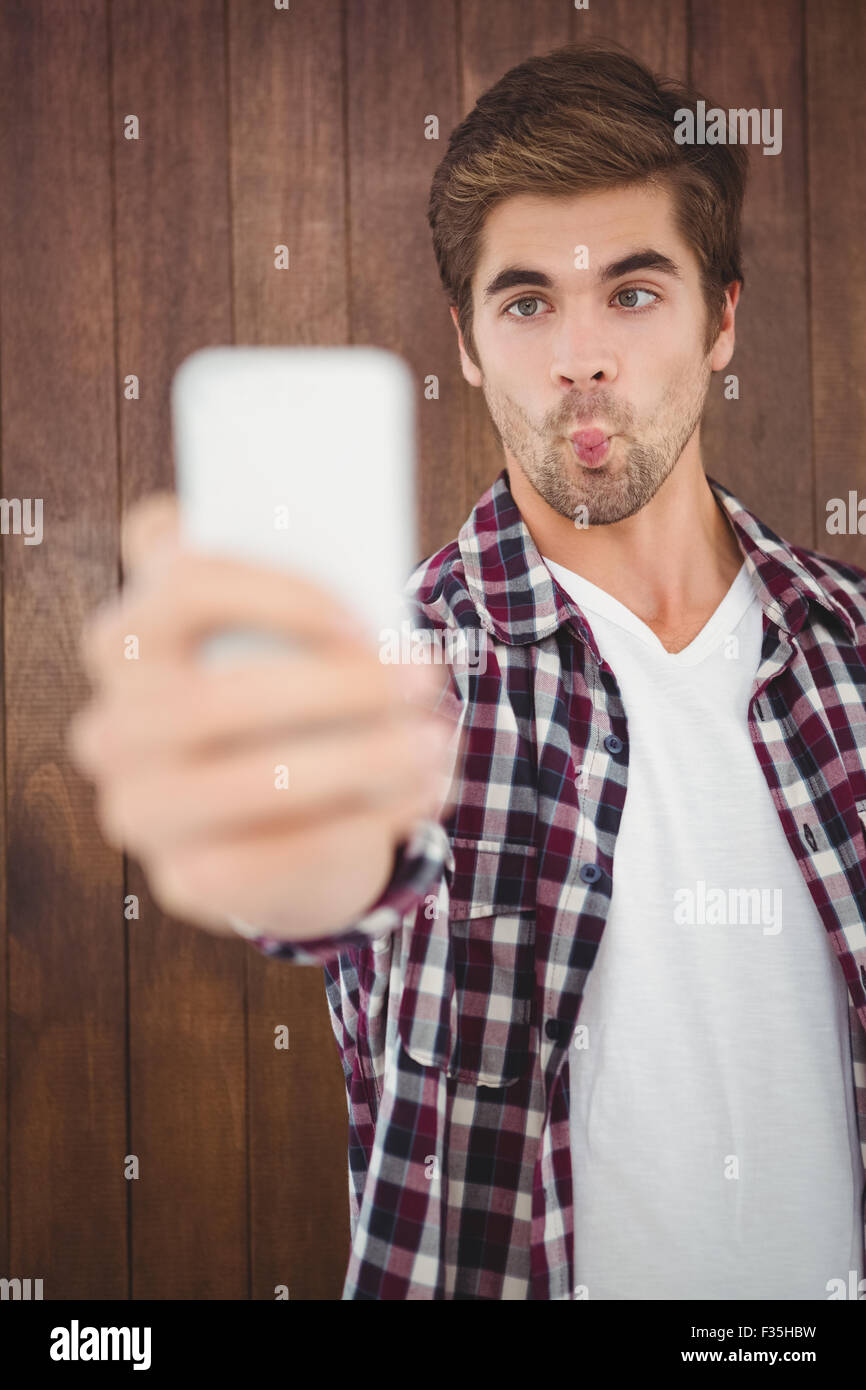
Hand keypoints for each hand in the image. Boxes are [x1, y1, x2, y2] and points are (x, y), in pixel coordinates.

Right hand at [66, 491, 457, 938]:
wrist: (270, 821)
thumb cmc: (281, 691)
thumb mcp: (273, 628)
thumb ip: (279, 559)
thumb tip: (331, 491)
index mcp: (123, 638)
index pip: (184, 588)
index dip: (281, 596)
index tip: (365, 617)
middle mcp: (110, 727)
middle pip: (218, 699)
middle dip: (343, 688)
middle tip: (428, 678)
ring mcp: (139, 809)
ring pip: (255, 782)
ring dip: (367, 758)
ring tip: (439, 741)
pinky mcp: (185, 879)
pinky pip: (282, 852)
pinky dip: (369, 819)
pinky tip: (425, 791)